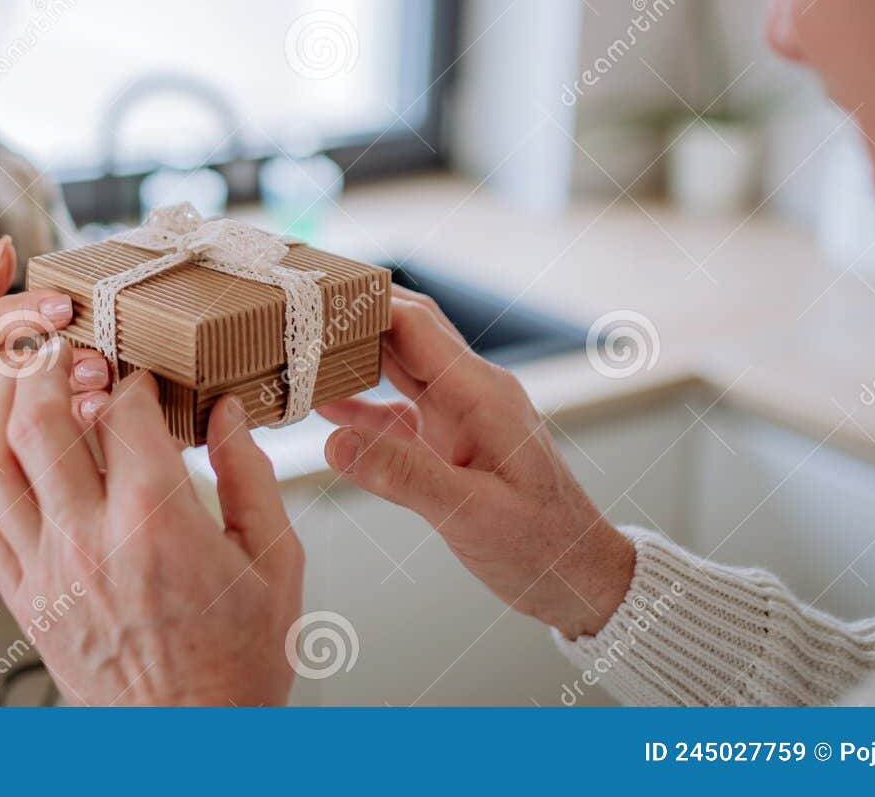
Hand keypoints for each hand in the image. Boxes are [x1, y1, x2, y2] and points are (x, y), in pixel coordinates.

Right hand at [0, 236, 111, 521]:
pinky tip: (86, 439)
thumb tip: (7, 246)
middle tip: (97, 356)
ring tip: (99, 395)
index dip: (27, 311)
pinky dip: (49, 451)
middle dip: (49, 361)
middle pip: (2, 369)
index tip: (66, 303)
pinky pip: (14, 461)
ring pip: (9, 419)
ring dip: (58, 407)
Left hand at [0, 343, 303, 705]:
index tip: (142, 371)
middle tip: (58, 341)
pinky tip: (8, 457)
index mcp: (157, 521)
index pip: (122, 411)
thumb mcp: (276, 559)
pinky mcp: (25, 601)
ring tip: (17, 376)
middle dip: (44, 364)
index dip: (130, 376)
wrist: (196, 739)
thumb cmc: (241, 657)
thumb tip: (228, 410)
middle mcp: (90, 539)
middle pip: (38, 419)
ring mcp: (48, 572)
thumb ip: (251, 474)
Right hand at [319, 286, 634, 637]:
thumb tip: (332, 442)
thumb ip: (402, 475)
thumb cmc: (544, 548)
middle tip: (292, 304)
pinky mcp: (449, 443)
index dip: (362, 302)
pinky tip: (323, 407)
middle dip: (350, 314)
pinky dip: (359, 405)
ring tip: (295, 344)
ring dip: (350, 354)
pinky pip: (396, 410)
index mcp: (481, 394)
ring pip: (397, 365)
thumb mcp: (472, 514)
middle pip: (402, 330)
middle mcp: (470, 393)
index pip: (413, 323)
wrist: (582, 580)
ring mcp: (460, 416)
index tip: (309, 294)